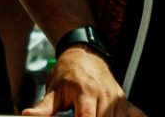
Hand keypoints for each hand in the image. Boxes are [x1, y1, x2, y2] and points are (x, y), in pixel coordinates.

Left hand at [24, 46, 144, 116]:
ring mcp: (117, 98)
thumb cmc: (66, 73)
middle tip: (78, 115)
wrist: (83, 53)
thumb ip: (44, 108)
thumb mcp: (53, 90)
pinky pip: (137, 115)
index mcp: (85, 92)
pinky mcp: (125, 100)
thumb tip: (27, 114)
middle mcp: (104, 95)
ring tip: (93, 114)